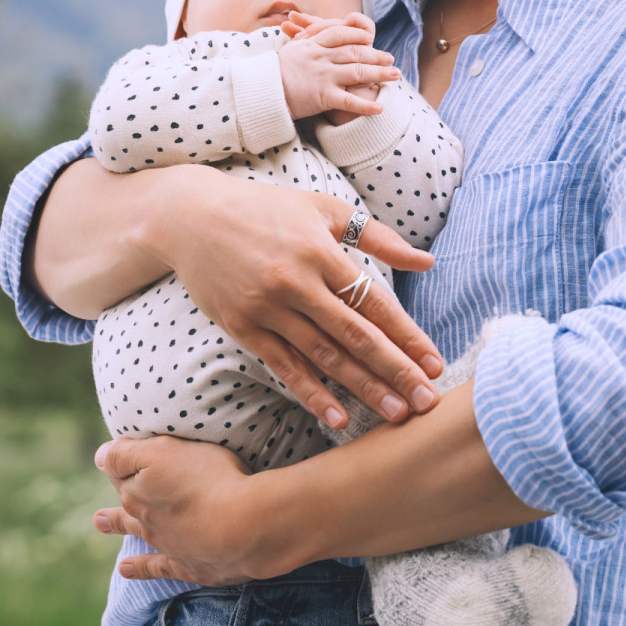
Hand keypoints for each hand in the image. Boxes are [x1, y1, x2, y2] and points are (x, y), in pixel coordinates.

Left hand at [93, 436, 295, 584]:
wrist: (246, 526)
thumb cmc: (211, 479)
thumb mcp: (165, 450)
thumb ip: (127, 453)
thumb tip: (99, 457)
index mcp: (139, 489)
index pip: (122, 470)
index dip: (123, 459)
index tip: (121, 452)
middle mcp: (147, 517)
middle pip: (128, 500)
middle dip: (119, 489)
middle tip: (101, 496)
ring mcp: (167, 543)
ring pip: (136, 531)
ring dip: (117, 525)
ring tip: (98, 521)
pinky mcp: (189, 565)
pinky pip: (157, 567)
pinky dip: (140, 568)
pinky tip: (125, 570)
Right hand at [148, 170, 443, 427]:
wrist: (190, 216)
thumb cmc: (265, 208)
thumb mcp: (323, 210)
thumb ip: (377, 236)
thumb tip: (427, 260)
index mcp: (319, 250)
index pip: (373, 301)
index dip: (407, 335)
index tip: (435, 363)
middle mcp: (294, 282)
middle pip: (355, 335)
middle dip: (396, 370)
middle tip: (427, 402)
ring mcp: (266, 308)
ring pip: (324, 356)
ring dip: (363, 388)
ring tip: (396, 414)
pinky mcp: (242, 327)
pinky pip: (284, 366)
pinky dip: (312, 393)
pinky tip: (339, 417)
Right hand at [277, 11, 399, 120]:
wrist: (263, 92)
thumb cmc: (276, 71)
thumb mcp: (292, 49)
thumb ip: (308, 39)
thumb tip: (321, 33)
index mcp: (314, 44)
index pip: (342, 33)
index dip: (359, 34)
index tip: (370, 38)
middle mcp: (321, 57)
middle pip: (356, 52)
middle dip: (376, 55)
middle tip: (390, 58)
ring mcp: (324, 76)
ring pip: (359, 72)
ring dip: (380, 74)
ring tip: (395, 75)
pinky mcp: (323, 96)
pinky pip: (349, 101)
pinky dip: (366, 105)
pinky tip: (380, 108)